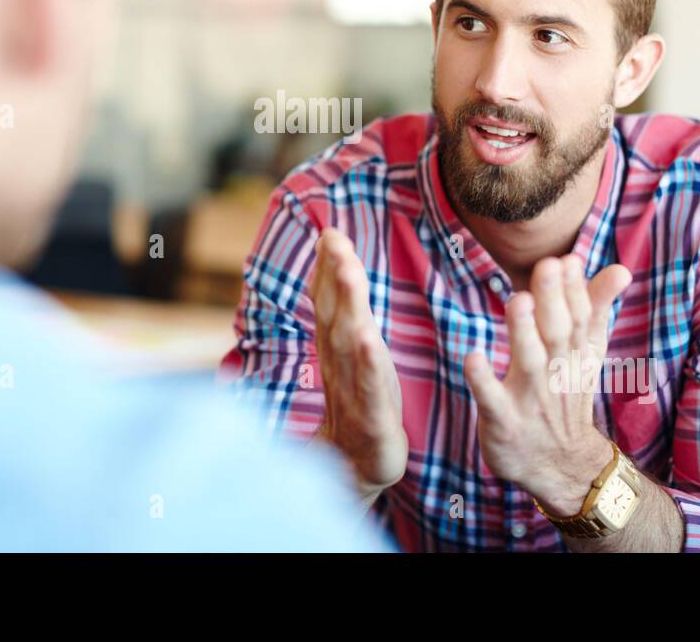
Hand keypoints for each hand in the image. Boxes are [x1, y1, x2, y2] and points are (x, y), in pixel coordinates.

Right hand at [309, 227, 407, 497]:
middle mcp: (340, 365)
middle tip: (334, 239)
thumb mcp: (352, 354)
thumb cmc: (360, 404)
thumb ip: (343, 311)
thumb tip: (335, 265)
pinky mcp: (372, 418)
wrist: (356, 468)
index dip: (327, 269)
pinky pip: (368, 386)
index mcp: (337, 349)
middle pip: (335, 315)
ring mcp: (353, 391)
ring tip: (348, 271)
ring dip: (348, 305)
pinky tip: (367, 338)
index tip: (329, 232)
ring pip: (349, 342)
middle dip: (335, 275)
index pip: (328, 303)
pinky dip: (366, 361)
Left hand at [464, 254, 631, 515]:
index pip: (578, 318)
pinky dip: (483, 380)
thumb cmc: (566, 397)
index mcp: (575, 356)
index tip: (568, 259)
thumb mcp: (587, 355)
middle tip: (547, 265)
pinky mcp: (503, 421)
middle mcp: (556, 374)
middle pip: (557, 333)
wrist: (563, 467)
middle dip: (553, 300)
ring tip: (518, 300)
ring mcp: (529, 399)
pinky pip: (492, 400)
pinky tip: (473, 358)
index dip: (574, 289)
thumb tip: (620, 268)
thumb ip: (597, 309)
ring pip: (529, 361)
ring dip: (523, 331)